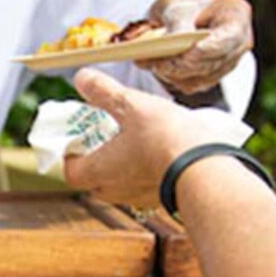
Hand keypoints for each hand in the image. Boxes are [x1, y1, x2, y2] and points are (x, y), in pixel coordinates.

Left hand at [62, 68, 247, 208]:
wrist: (204, 169)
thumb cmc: (164, 138)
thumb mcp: (130, 105)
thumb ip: (104, 92)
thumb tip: (82, 78)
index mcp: (98, 171)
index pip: (70, 170)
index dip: (72, 152)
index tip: (81, 134)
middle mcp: (113, 190)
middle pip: (93, 178)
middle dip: (96, 157)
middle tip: (106, 134)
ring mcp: (137, 198)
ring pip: (118, 183)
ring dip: (120, 164)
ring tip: (134, 140)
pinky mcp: (158, 198)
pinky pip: (142, 186)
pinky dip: (142, 171)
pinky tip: (158, 151)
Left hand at [142, 0, 253, 92]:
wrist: (178, 18)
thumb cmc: (181, 7)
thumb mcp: (177, 5)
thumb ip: (178, 22)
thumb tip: (175, 41)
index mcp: (236, 15)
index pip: (230, 36)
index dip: (210, 48)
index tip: (188, 54)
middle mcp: (239, 42)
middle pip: (214, 62)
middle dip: (184, 65)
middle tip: (158, 63)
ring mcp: (229, 62)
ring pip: (202, 77)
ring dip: (175, 74)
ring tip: (152, 64)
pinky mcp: (213, 77)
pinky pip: (194, 85)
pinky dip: (174, 79)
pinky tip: (158, 68)